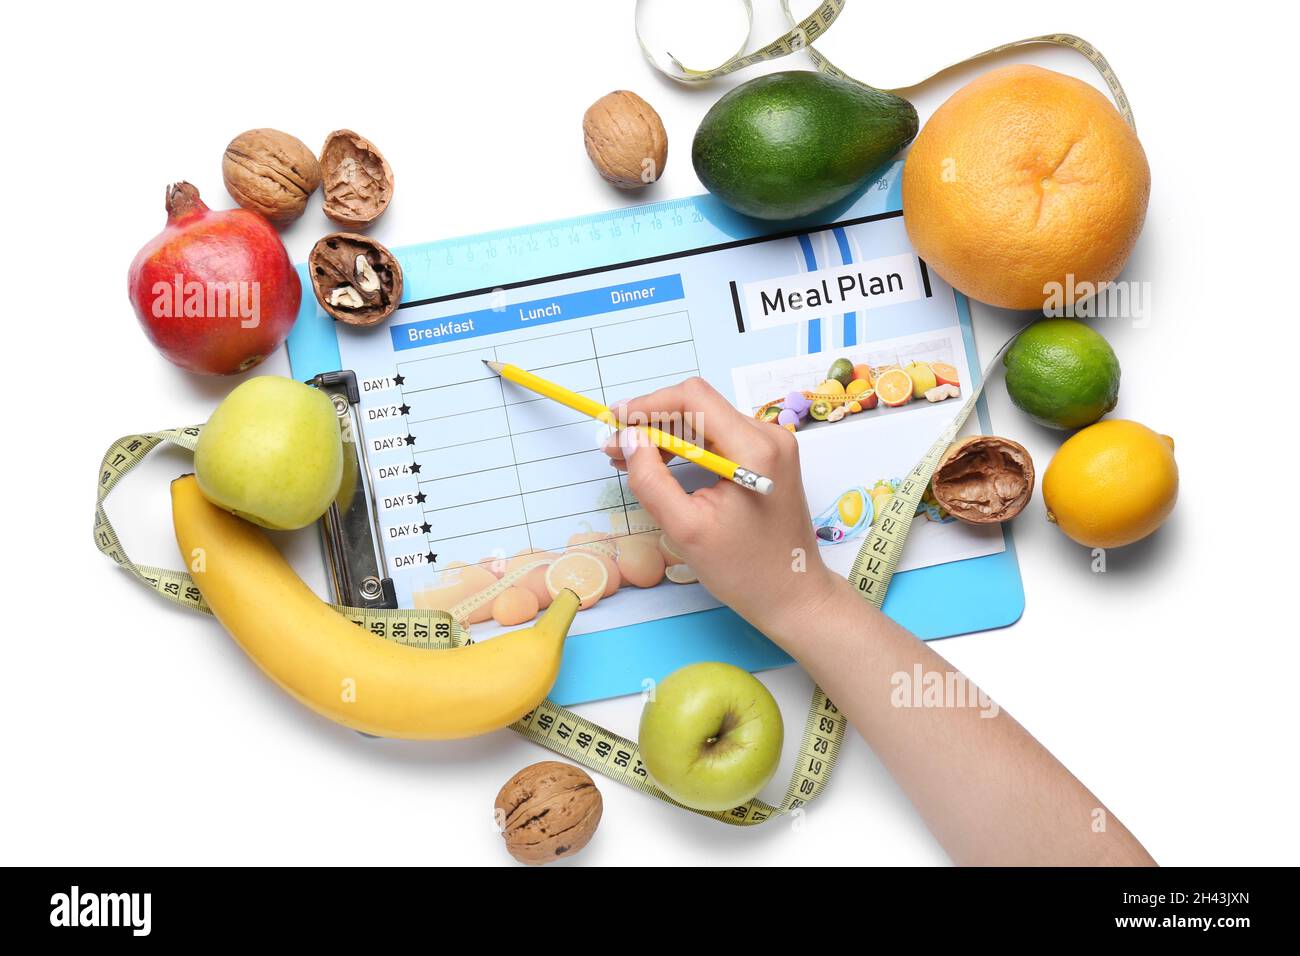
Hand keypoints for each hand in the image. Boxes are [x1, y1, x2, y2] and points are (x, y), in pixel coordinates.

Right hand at [602, 377, 841, 642]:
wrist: (793, 594)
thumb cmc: (744, 570)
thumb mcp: (686, 529)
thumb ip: (651, 480)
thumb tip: (629, 439)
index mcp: (754, 448)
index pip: (694, 399)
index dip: (648, 404)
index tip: (615, 420)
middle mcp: (768, 436)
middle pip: (699, 407)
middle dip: (651, 422)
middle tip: (613, 446)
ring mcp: (771, 445)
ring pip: (706, 422)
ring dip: (666, 435)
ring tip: (628, 457)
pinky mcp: (767, 458)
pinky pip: (719, 438)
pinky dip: (686, 447)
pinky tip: (659, 463)